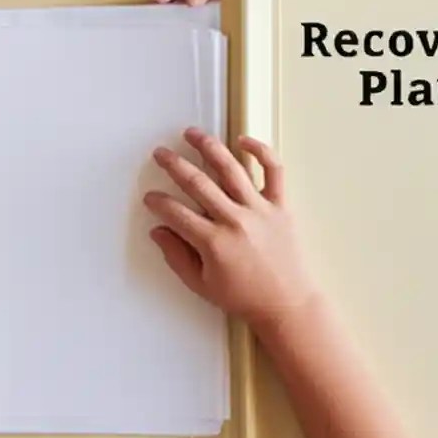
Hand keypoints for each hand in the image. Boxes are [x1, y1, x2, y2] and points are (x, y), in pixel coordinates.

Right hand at [143, 128, 315, 329]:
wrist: (287, 304)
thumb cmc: (244, 298)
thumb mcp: (201, 284)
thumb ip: (176, 256)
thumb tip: (158, 231)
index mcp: (213, 242)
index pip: (176, 212)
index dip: (158, 202)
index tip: (150, 197)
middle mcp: (235, 220)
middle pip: (197, 183)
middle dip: (173, 165)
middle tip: (160, 153)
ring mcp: (260, 210)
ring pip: (230, 168)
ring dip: (208, 147)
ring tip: (192, 133)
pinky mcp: (280, 206)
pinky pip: (273, 171)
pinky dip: (260, 151)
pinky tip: (243, 140)